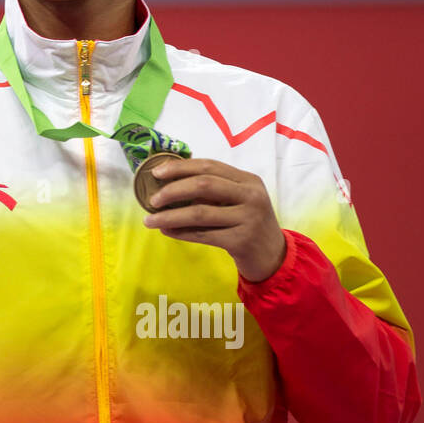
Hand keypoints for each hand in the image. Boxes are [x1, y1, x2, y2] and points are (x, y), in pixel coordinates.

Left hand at [141, 157, 286, 282]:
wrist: (273, 256)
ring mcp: (248, 219)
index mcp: (248, 180)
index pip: (209, 166)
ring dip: (170, 216)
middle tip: (151, 200)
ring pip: (199, 213)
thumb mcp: (239, 199)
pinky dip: (181, 233)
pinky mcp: (241, 241)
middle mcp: (251, 196)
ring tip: (150, 221)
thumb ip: (214, 189)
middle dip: (172, 190)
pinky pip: (202, 235)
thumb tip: (168, 182)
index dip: (180, 167)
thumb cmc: (248, 223)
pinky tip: (167, 231)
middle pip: (203, 185)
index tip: (156, 173)